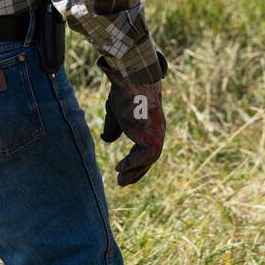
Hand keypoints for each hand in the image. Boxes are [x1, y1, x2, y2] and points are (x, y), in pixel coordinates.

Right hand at [97, 57, 166, 185]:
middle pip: (148, 156)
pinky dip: (133, 164)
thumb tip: (107, 140)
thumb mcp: (115, 113)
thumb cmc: (124, 94)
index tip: (120, 169)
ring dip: (135, 171)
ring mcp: (156, 134)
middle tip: (121, 182)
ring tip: (121, 180)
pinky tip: (120, 168)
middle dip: (135, 170)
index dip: (133, 159)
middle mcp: (156, 131)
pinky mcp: (153, 137)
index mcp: (149, 125)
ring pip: (149, 159)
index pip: (144, 147)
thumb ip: (114, 127)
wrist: (132, 82)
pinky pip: (146, 157)